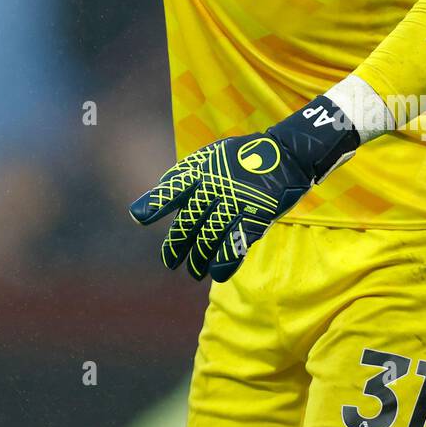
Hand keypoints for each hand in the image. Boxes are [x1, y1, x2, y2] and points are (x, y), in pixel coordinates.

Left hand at [129, 98, 358, 281]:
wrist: (285, 153)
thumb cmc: (241, 158)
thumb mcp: (209, 158)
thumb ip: (184, 177)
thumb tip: (157, 191)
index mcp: (202, 170)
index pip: (174, 187)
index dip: (156, 203)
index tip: (139, 218)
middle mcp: (215, 185)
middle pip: (189, 222)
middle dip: (176, 245)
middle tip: (169, 262)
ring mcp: (236, 200)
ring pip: (210, 237)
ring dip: (199, 258)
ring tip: (194, 271)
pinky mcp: (257, 214)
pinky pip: (237, 241)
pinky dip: (226, 260)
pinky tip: (217, 273)